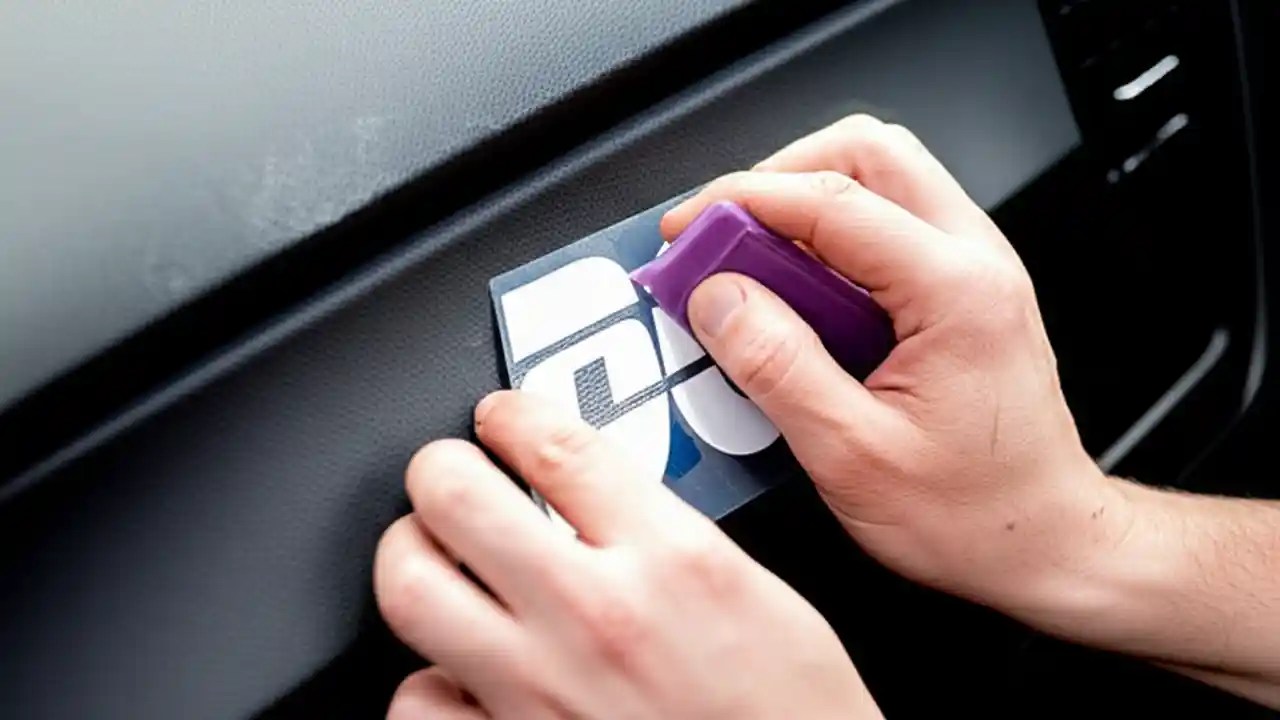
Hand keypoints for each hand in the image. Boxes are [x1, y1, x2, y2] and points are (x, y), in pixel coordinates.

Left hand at [374, 390, 880, 718]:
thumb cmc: (795, 713)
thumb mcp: (753, 587)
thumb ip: (666, 525)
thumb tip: (586, 486)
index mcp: (673, 559)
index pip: (554, 442)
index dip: (510, 413)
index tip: (502, 416)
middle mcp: (597, 616)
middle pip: (454, 494)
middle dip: (439, 468)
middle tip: (450, 474)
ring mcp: (543, 689)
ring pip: (410, 588)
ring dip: (413, 558)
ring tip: (435, 556)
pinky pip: (417, 700)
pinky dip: (425, 680)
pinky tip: (456, 669)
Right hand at [660, 115, 1132, 621]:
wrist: (1045, 544)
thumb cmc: (976, 516)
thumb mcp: (852, 456)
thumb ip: (779, 368)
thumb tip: (718, 299)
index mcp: (956, 292)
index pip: (831, 201)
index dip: (741, 202)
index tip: (686, 230)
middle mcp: (975, 262)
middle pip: (867, 153)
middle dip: (778, 176)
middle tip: (720, 234)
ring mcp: (973, 271)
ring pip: (880, 180)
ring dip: (804, 205)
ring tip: (750, 265)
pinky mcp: (959, 291)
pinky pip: (886, 228)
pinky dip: (827, 242)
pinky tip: (794, 297)